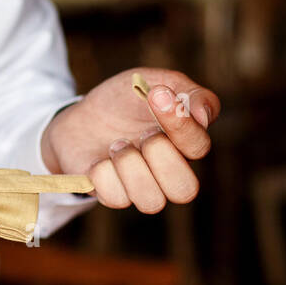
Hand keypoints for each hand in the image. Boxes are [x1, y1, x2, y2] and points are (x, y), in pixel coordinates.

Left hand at [41, 68, 220, 212]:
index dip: (181, 124)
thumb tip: (204, 115)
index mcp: (184, 144)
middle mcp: (167, 172)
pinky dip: (102, 172)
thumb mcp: (155, 82)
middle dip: (161, 157)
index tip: (157, 94)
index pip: (199, 147)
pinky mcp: (112, 195)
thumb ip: (188, 93)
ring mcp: (139, 187)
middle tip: (143, 134)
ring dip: (130, 166)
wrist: (80, 114)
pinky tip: (98, 158)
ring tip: (116, 145)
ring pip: (151, 202)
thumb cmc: (124, 100)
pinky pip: (115, 198)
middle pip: (185, 190)